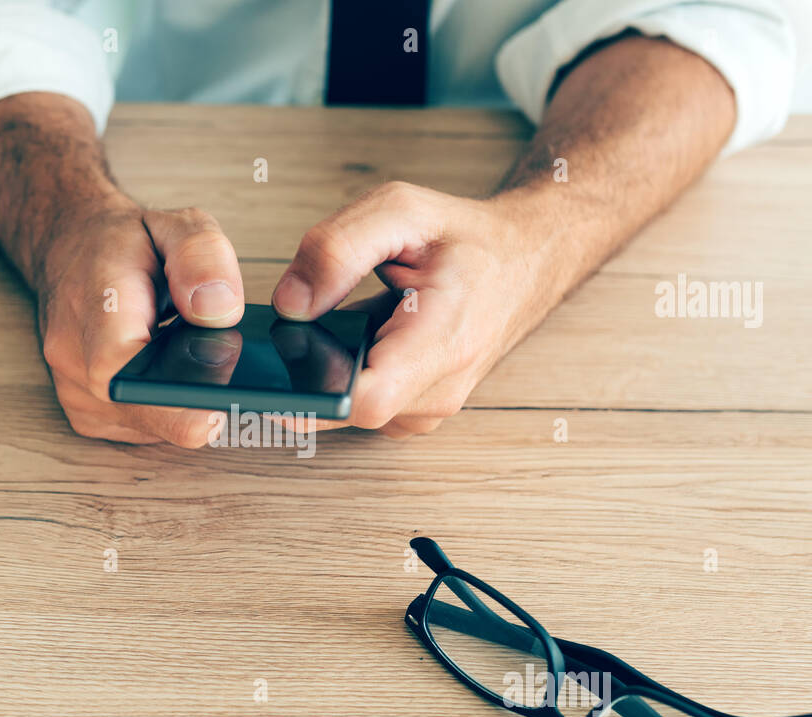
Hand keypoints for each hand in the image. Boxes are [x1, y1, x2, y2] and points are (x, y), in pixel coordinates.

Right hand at [39, 197, 246, 444]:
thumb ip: (202, 257)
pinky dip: (164, 406)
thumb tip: (219, 311)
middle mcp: (74, 360)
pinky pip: (142, 428)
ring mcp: (77, 395)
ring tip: (181, 354)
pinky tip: (166, 371)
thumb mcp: (176, 223)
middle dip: (198, 396)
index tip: (220, 393)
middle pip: (152, 412)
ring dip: (181, 400)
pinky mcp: (87, 416)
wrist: (70, 251)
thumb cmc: (125, 242)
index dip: (179, 397)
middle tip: (218, 358)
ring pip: (154, 426)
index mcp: (94, 306)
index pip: (123, 372)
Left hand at [270, 181, 548, 437]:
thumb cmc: (471, 239)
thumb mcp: (402, 210)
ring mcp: (429, 408)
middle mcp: (439, 389)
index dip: (312, 392)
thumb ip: (338, 249)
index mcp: (444, 342)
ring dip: (336, 366)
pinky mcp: (416, 411)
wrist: (527, 262)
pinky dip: (353, 370)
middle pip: (343, 407)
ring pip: (348, 407)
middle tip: (319, 316)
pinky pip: (364, 402)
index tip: (283, 364)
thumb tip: (289, 304)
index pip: (364, 401)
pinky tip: (367, 336)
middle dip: (315, 365)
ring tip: (361, 317)